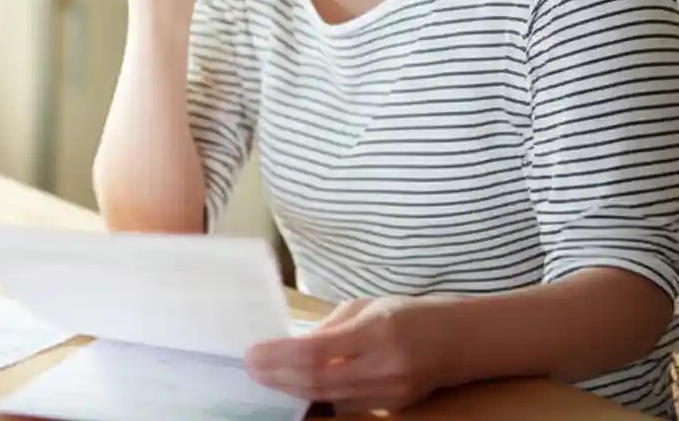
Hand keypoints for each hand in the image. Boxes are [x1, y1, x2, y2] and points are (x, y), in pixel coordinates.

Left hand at [244, 296, 460, 413]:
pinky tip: (295, 386)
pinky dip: (316, 395)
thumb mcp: (368, 307)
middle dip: (278, 376)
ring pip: (328, 397)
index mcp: (377, 332)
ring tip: (265, 377)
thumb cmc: (412, 314)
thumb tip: (293, 344)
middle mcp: (384, 366)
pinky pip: (345, 403)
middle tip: (250, 368)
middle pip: (318, 381)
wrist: (462, 341)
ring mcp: (390, 392)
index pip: (317, 352)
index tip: (253, 353)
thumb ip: (330, 327)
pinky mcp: (392, 406)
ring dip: (292, 388)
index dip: (279, 356)